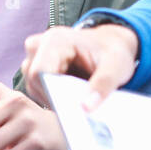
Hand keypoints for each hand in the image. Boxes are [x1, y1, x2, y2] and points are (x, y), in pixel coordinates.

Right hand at [21, 23, 139, 110]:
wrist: (109, 45)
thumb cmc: (112, 52)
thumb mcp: (117, 66)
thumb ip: (103, 84)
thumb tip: (86, 108)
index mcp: (56, 40)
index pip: (39, 72)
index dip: (51, 93)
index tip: (71, 109)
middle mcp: (39, 46)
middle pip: (34, 82)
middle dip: (54, 97)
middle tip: (79, 108)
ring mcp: (34, 57)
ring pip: (34, 88)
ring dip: (53, 98)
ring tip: (77, 99)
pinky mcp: (35, 68)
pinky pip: (37, 89)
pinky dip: (52, 97)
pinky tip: (70, 98)